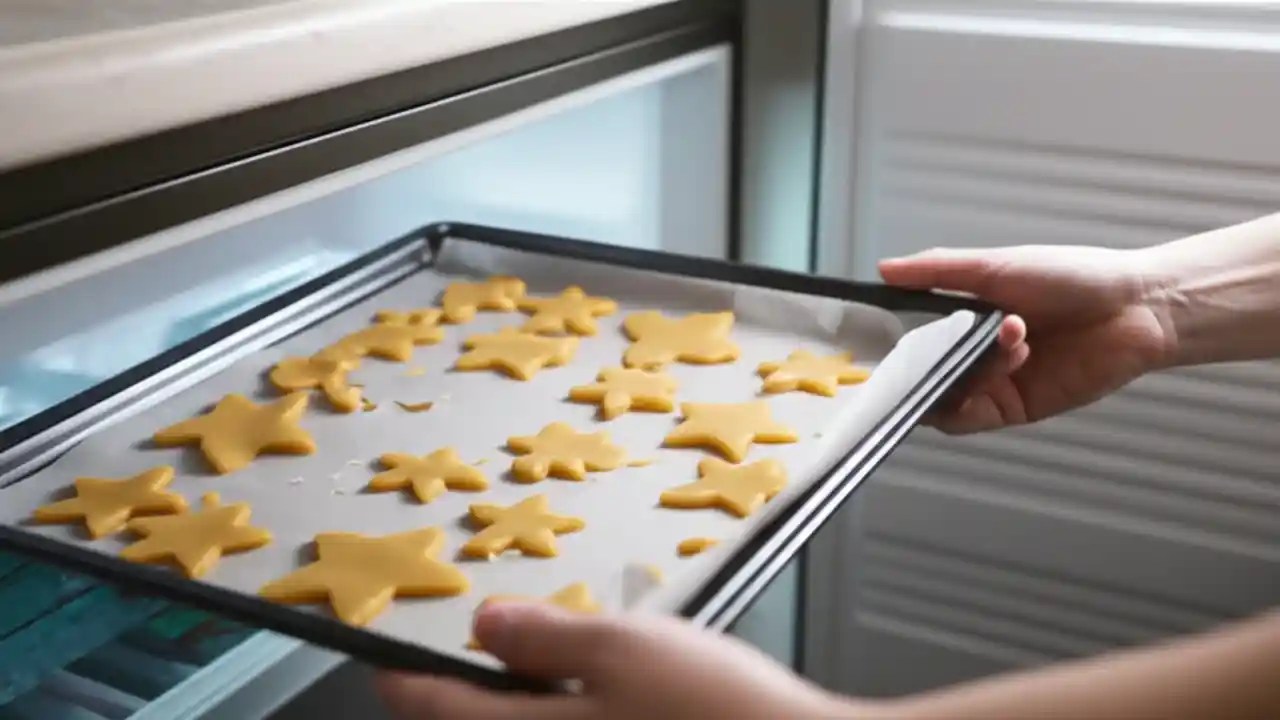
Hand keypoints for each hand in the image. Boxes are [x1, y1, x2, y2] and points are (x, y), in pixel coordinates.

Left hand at [376, 602, 858, 719]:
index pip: (441, 711)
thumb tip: (483, 624)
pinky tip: (589, 697)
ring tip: (524, 671)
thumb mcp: (621, 648)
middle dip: (459, 699)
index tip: (381, 661)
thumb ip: (545, 637)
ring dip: (513, 705)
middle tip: (459, 661)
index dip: (403, 681)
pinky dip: (557, 717)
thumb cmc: (710, 707)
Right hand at [879, 245, 1173, 433]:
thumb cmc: (1075, 277)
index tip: (881, 341)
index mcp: (966, 319)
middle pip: (923, 378)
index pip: (914, 342)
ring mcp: (994, 385)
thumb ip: (938, 271)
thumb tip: (885, 268)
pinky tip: (1009, 361)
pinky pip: (972, 417)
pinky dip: (974, 396)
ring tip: (1009, 339)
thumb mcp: (996, 265)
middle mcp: (975, 356)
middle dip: (922, 367)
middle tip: (931, 352)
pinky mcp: (1015, 409)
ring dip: (965, 372)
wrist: (1137, 306)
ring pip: (944, 399)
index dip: (894, 347)